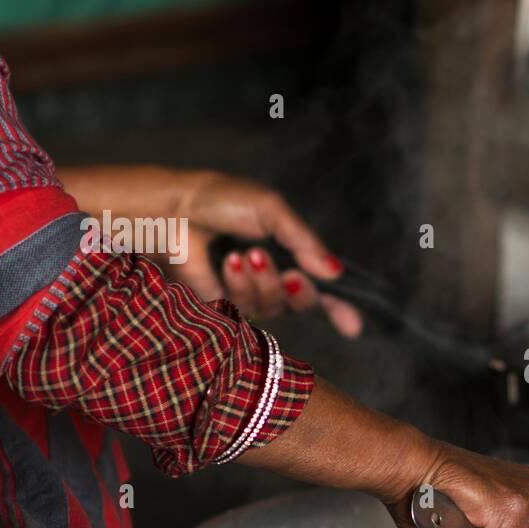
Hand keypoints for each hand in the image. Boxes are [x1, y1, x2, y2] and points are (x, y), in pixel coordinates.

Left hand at [175, 172, 361, 336]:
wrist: (174, 211)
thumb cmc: (221, 200)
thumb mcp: (273, 211)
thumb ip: (305, 241)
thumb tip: (335, 271)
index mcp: (291, 252)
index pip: (324, 287)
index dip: (342, 309)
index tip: (353, 327)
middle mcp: (275, 275)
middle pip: (305, 303)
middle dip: (302, 292)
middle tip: (292, 275)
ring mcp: (249, 291)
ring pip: (276, 307)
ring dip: (265, 282)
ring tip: (245, 254)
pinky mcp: (223, 303)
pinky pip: (245, 308)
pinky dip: (240, 284)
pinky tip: (228, 261)